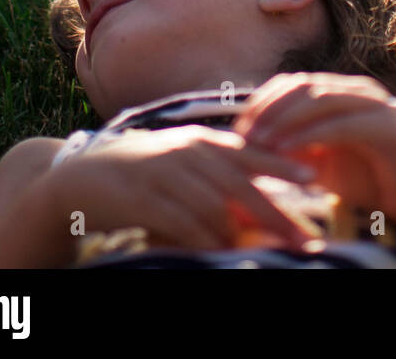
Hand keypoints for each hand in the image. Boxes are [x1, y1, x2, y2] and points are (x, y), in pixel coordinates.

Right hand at [38, 125, 321, 250]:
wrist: (78, 179)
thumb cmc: (142, 173)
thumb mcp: (183, 165)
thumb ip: (219, 177)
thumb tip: (262, 203)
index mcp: (202, 141)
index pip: (252, 152)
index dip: (284, 164)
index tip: (316, 178)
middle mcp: (187, 153)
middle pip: (242, 185)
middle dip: (278, 214)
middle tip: (306, 239)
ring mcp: (164, 174)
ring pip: (215, 208)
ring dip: (240, 235)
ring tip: (264, 254)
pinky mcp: (141, 199)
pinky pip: (183, 224)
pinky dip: (204, 241)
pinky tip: (219, 253)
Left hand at [232, 72, 395, 229]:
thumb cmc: (367, 180)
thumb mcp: (321, 161)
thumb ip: (292, 146)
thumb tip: (249, 144)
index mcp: (342, 93)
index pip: (293, 85)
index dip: (262, 103)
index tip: (238, 130)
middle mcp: (358, 92)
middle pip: (303, 86)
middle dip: (268, 110)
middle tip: (243, 137)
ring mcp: (376, 106)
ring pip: (321, 98)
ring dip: (285, 119)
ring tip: (261, 143)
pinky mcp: (389, 128)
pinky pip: (343, 124)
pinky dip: (311, 135)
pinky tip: (289, 150)